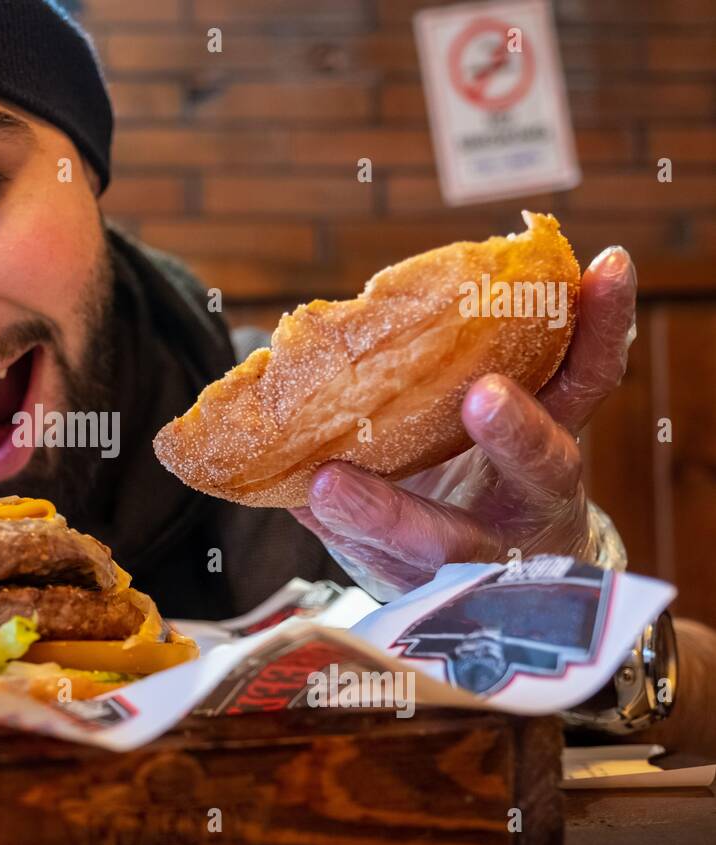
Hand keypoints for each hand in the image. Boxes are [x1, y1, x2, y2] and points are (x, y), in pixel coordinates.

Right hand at [291, 246, 635, 601]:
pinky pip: (590, 365)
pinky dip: (602, 317)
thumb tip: (257, 462)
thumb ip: (328, 516)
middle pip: (530, 475)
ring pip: (578, 401)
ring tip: (595, 279)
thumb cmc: (424, 550)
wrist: (500, 560)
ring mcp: (550, 454)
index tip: (325, 489)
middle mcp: (523, 506)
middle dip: (513, 433)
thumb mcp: (375, 553)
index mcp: (465, 551)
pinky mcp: (565, 413)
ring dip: (590, 339)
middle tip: (481, 396)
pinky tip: (604, 268)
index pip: (427, 541)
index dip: (380, 519)